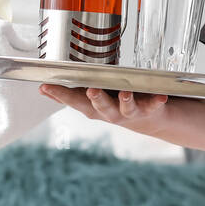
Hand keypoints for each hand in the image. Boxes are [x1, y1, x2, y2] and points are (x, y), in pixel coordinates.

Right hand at [38, 83, 175, 137]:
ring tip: (125, 93)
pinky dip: (156, 102)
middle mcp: (109, 112)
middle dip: (95, 99)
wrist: (148, 119)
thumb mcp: (92, 100)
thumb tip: (44, 88)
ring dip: (124, 101)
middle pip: (99, 107)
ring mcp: (129, 112)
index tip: (45, 86)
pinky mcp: (148, 110)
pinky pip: (152, 106)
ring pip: (124, 108)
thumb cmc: (115, 103)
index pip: (73, 101)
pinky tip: (160, 96)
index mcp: (94, 108)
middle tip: (90, 90)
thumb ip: (72, 94)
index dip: (59, 94)